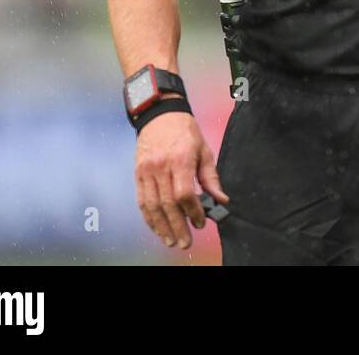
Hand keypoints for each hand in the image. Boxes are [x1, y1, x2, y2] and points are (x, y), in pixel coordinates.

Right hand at [135, 109, 227, 249]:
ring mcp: (147, 171)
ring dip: (162, 227)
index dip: (193, 211)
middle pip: (168, 204)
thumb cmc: (186, 132)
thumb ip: (211, 178)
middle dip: (178, 226)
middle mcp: (161, 167)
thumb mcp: (204, 151)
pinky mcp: (137, 174)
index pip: (184, 193)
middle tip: (186, 242)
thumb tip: (220, 200)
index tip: (201, 222)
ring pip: (152, 206)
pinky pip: (142, 201)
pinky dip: (149, 217)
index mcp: (181, 159)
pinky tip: (157, 228)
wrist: (160, 115)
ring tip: (172, 240)